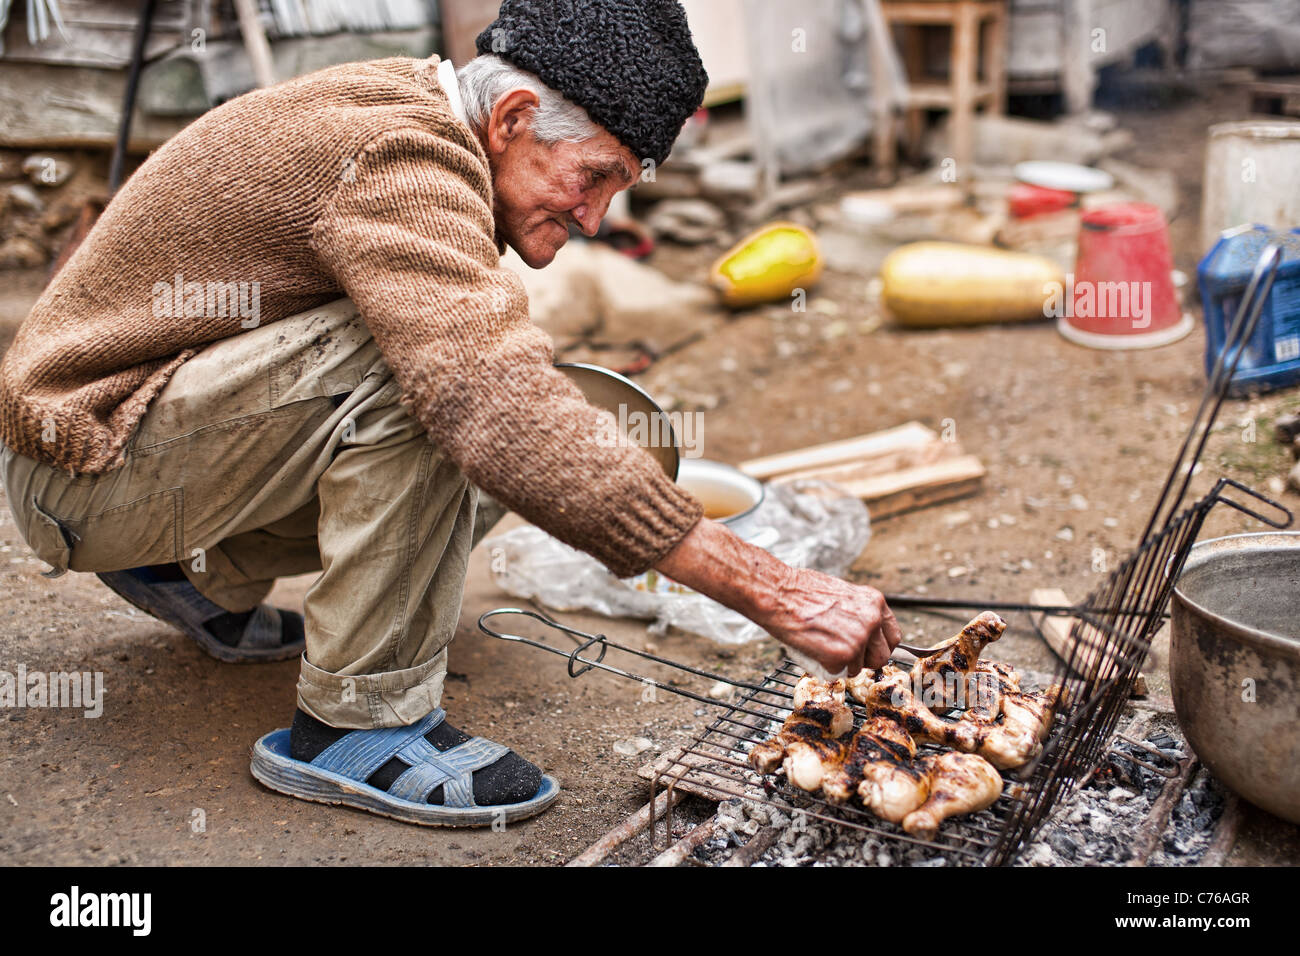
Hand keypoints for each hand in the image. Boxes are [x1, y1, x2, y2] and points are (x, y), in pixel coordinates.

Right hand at [654, 518, 900, 674]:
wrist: (778, 593)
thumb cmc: (799, 590)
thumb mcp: (841, 594)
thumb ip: (856, 613)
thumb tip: (858, 630)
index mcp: (874, 602)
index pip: (892, 636)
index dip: (878, 647)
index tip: (868, 651)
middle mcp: (872, 620)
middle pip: (881, 657)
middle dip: (862, 660)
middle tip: (842, 654)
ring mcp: (859, 639)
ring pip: (858, 668)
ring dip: (841, 665)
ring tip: (820, 646)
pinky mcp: (842, 655)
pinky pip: (838, 673)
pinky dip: (824, 667)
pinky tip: (812, 650)